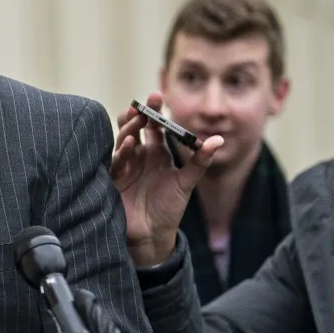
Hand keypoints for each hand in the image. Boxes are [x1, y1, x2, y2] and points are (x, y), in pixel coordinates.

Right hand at [112, 93, 223, 266]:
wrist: (153, 236)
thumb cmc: (169, 208)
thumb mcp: (186, 183)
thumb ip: (200, 162)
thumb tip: (219, 140)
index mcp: (156, 153)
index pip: (153, 127)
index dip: (153, 111)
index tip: (156, 96)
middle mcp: (139, 156)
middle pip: (134, 128)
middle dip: (136, 115)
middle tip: (142, 105)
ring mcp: (125, 167)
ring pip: (123, 140)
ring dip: (129, 129)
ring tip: (137, 119)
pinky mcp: (114, 180)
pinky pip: (116, 162)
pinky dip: (122, 152)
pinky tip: (130, 143)